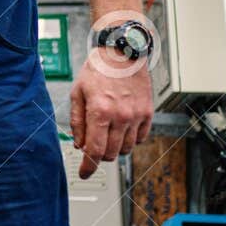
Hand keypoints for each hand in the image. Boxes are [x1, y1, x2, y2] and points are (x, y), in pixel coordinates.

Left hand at [69, 49, 153, 178]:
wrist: (123, 52)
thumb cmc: (98, 69)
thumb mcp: (78, 93)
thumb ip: (77, 122)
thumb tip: (79, 145)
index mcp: (100, 112)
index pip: (94, 151)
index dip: (87, 167)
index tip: (83, 173)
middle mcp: (120, 116)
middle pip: (110, 153)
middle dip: (99, 155)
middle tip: (93, 145)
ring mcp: (136, 116)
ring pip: (126, 149)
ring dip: (115, 148)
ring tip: (108, 134)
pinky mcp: (148, 113)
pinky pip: (141, 139)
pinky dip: (131, 140)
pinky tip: (122, 129)